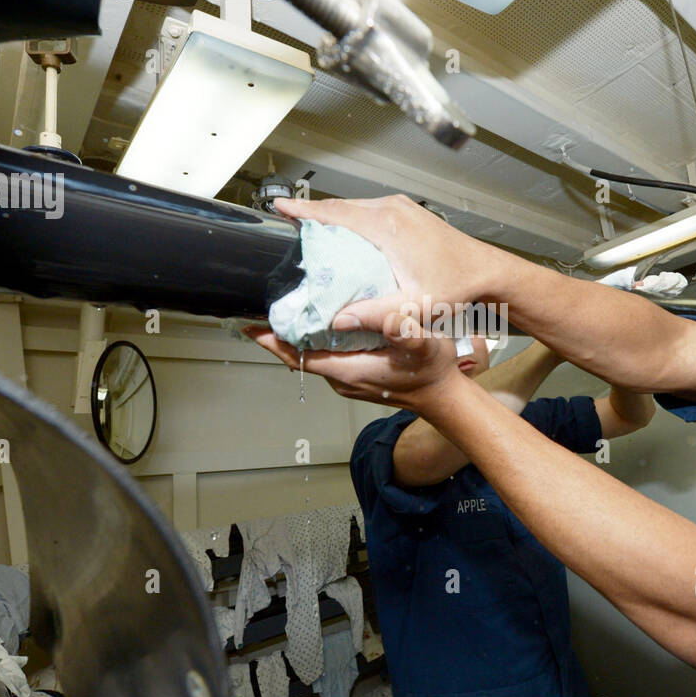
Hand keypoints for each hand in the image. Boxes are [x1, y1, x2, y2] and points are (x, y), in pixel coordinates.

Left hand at [243, 309, 465, 412]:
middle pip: (300, 354)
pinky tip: (325, 318)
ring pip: (314, 354)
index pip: (297, 356)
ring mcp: (349, 379)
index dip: (271, 340)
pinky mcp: (358, 375)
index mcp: (348, 370)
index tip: (248, 324)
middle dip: (282, 331)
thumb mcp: (421, 344)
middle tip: (269, 301)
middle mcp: (342, 378)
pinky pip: (328, 355)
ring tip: (291, 303)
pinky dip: (320, 338)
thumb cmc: (434, 371)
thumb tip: (351, 315)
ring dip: (301, 333)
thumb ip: (393, 327)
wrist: (446, 396)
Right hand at [271, 194, 506, 331]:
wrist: (487, 271)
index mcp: (387, 227)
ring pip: (355, 207)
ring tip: (308, 229)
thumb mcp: (414, 307)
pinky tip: (343, 233)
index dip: (303, 210)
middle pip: (341, 206)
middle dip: (312, 213)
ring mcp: (401, 208)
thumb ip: (376, 315)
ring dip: (332, 216)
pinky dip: (351, 218)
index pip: (335, 212)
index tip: (279, 207)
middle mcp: (392, 210)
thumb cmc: (456, 286)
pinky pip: (370, 210)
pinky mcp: (408, 212)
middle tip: (287, 224)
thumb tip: (339, 322)